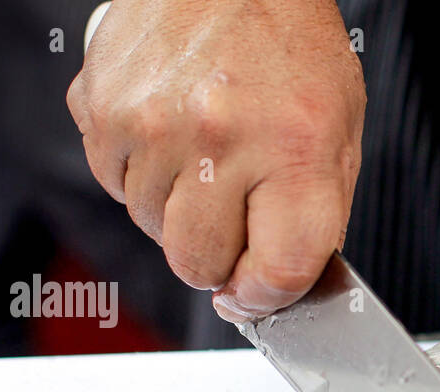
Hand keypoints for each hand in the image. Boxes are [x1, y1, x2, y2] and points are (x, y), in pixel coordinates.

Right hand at [67, 0, 364, 321]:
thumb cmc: (289, 45)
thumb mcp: (339, 133)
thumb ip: (314, 219)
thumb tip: (272, 288)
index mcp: (293, 150)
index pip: (276, 274)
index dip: (265, 299)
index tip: (256, 294)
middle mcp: (218, 139)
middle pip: (199, 265)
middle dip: (218, 257)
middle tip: (233, 216)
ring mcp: (151, 123)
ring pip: (150, 228)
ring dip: (177, 209)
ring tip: (206, 154)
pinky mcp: (100, 107)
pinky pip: (112, 182)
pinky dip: (140, 171)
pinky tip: (171, 131)